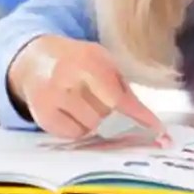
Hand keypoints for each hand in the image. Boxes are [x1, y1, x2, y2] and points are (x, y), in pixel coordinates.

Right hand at [7, 35, 164, 139]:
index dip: (138, 116)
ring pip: (89, 129)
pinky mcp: (41, 115)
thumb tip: (147, 120)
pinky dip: (79, 129)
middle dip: (113, 117)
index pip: (117, 97)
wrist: (36, 58)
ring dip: (96, 124)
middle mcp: (66, 79)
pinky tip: (73, 113)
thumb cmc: (79, 61)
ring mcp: (51, 98)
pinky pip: (72, 135)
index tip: (157, 130)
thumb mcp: (102, 61)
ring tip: (88, 106)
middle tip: (110, 108)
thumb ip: (123, 87)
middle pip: (104, 117)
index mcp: (88, 61)